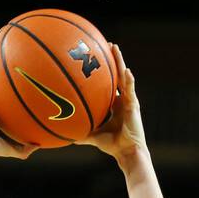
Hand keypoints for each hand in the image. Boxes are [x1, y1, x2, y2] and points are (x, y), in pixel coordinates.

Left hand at [78, 44, 146, 161]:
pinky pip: (131, 90)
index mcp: (115, 104)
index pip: (109, 83)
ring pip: (124, 77)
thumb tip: (64, 134)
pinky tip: (127, 71)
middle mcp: (122, 99)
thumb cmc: (112, 145)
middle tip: (105, 44)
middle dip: (112, 59)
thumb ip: (81, 132)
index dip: (104, 71)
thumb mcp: (92, 136)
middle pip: (117, 74)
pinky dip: (130, 81)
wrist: (126, 152)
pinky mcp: (134, 106)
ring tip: (115, 48)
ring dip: (120, 61)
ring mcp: (129, 101)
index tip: (96, 58)